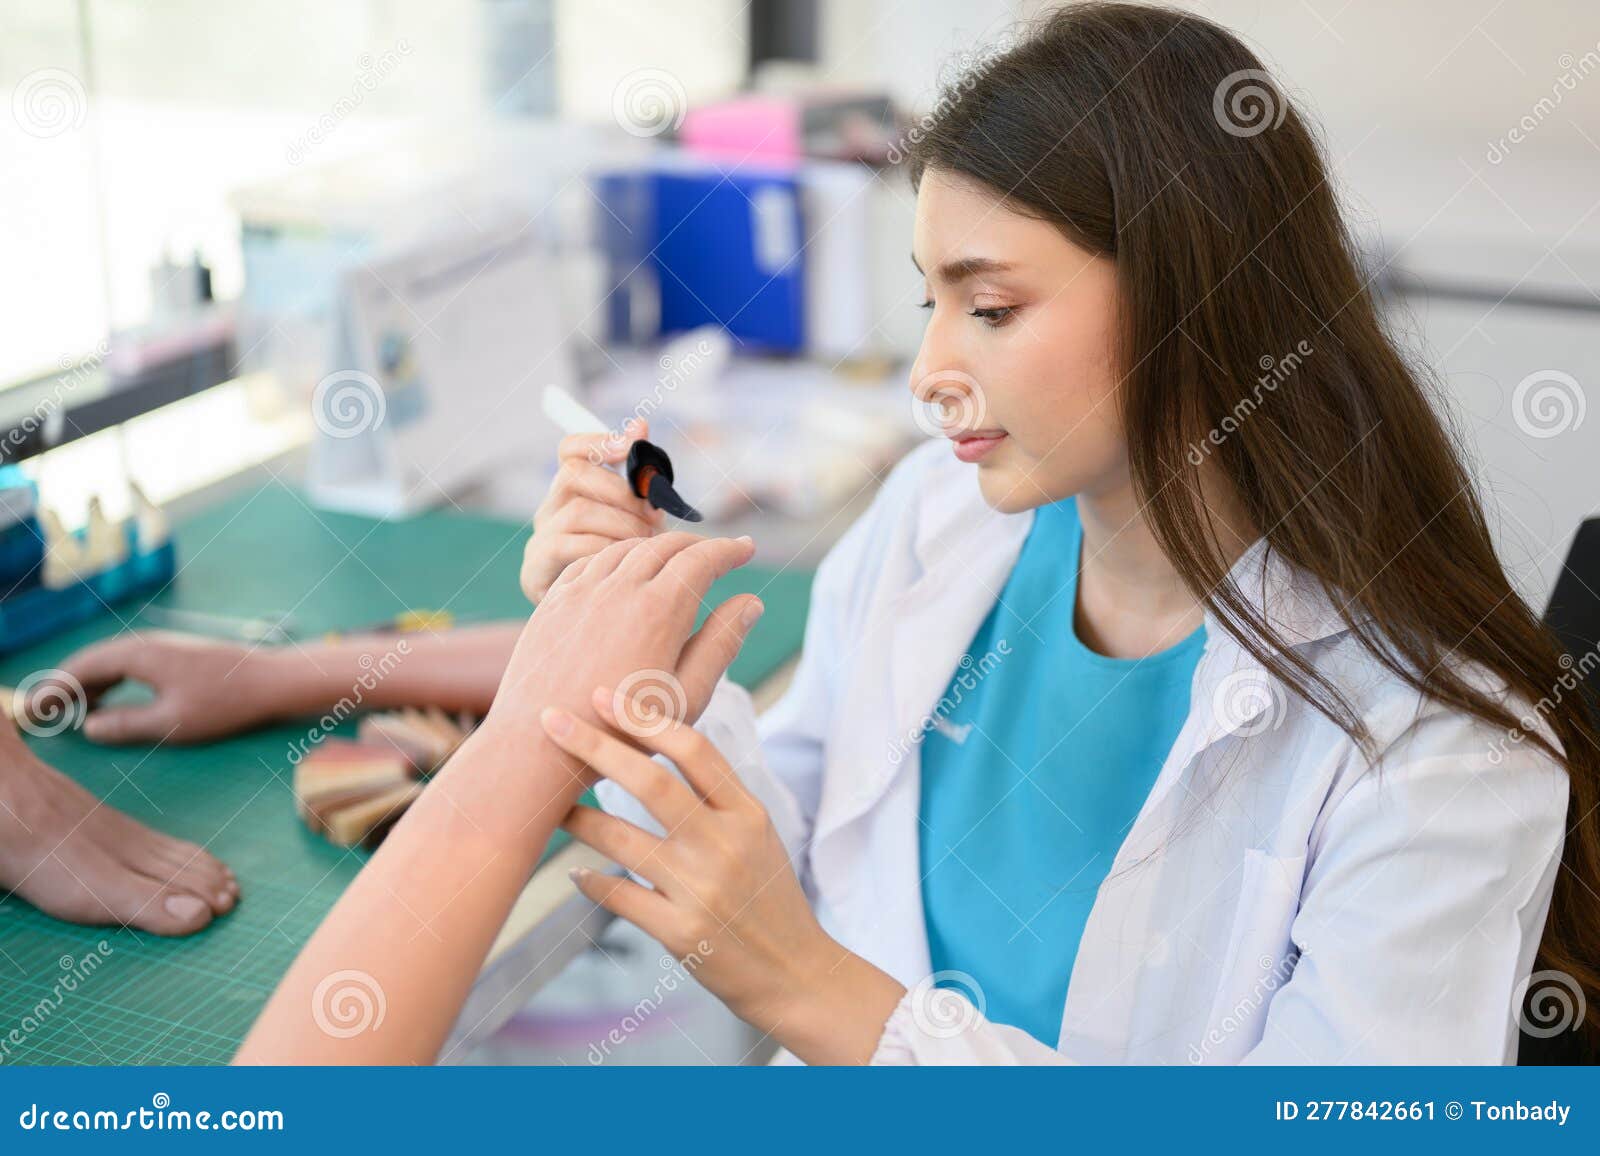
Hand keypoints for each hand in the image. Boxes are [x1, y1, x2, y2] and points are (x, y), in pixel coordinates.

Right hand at [48, 632, 290, 744]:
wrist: (273, 680)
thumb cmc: (225, 703)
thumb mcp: (171, 723)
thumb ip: (125, 724)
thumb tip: (90, 726)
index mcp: (137, 654)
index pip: (81, 668)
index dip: (53, 689)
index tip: (35, 711)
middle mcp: (145, 643)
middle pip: (90, 662)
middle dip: (62, 686)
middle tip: (40, 714)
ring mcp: (160, 646)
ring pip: (108, 662)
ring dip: (84, 684)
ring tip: (64, 711)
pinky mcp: (174, 654)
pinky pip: (127, 665)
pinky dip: (106, 681)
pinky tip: (103, 702)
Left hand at [483, 532, 763, 800]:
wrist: (537, 746)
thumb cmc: (619, 733)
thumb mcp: (685, 697)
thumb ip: (721, 645)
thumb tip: (751, 602)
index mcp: (659, 610)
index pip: (702, 559)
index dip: (729, 550)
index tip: (746, 548)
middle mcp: (618, 589)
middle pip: (666, 545)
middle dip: (698, 544)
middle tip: (719, 552)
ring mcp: (581, 592)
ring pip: (626, 547)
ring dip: (657, 545)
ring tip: (677, 558)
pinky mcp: (553, 602)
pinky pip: (590, 561)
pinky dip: (618, 555)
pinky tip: (626, 569)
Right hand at [521, 420, 664, 603]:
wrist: (602, 626)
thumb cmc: (625, 568)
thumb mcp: (639, 520)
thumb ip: (639, 479)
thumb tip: (640, 425)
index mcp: (573, 493)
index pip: (570, 450)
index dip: (598, 440)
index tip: (631, 443)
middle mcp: (550, 510)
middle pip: (574, 475)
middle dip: (621, 491)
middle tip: (653, 514)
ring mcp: (539, 539)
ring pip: (579, 511)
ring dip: (622, 524)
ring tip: (648, 546)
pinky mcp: (535, 570)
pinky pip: (571, 547)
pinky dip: (605, 551)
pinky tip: (627, 564)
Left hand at [541, 690, 906, 1063]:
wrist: (794, 974)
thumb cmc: (768, 898)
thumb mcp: (759, 836)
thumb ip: (716, 797)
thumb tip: (656, 746)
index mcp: (748, 814)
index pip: (693, 750)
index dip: (645, 719)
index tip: (604, 697)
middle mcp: (725, 846)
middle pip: (651, 782)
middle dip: (596, 746)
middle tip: (553, 721)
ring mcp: (701, 890)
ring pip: (622, 840)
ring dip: (578, 819)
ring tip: (551, 807)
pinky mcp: (680, 933)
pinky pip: (618, 897)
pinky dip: (591, 881)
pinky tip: (576, 872)